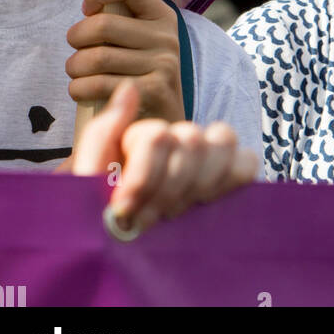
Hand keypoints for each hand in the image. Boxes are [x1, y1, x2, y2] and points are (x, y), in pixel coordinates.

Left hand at [66, 0, 183, 121]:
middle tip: (75, 49)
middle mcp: (167, 36)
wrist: (164, 121)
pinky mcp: (153, 92)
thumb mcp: (136, 33)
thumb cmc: (140, 70)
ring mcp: (163, 64)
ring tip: (76, 73)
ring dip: (74, 68)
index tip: (88, 8)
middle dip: (75, 38)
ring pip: (95, 58)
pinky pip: (98, 84)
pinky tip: (81, 91)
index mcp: (162, 14)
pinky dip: (79, 89)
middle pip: (102, 25)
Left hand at [70, 81, 257, 234]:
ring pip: (223, 139)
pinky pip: (246, 163)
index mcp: (143, 137)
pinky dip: (230, 179)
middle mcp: (176, 140)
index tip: (122, 208)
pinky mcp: (226, 183)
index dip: (143, 176)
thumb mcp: (87, 176)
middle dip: (168, 186)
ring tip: (171, 215)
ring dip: (197, 183)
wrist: (106, 245)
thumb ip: (102, 132)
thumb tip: (130, 88)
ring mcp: (203, 159)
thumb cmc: (96, 214)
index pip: (158, 137)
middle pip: (191, 138)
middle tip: (145, 218)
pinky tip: (203, 204)